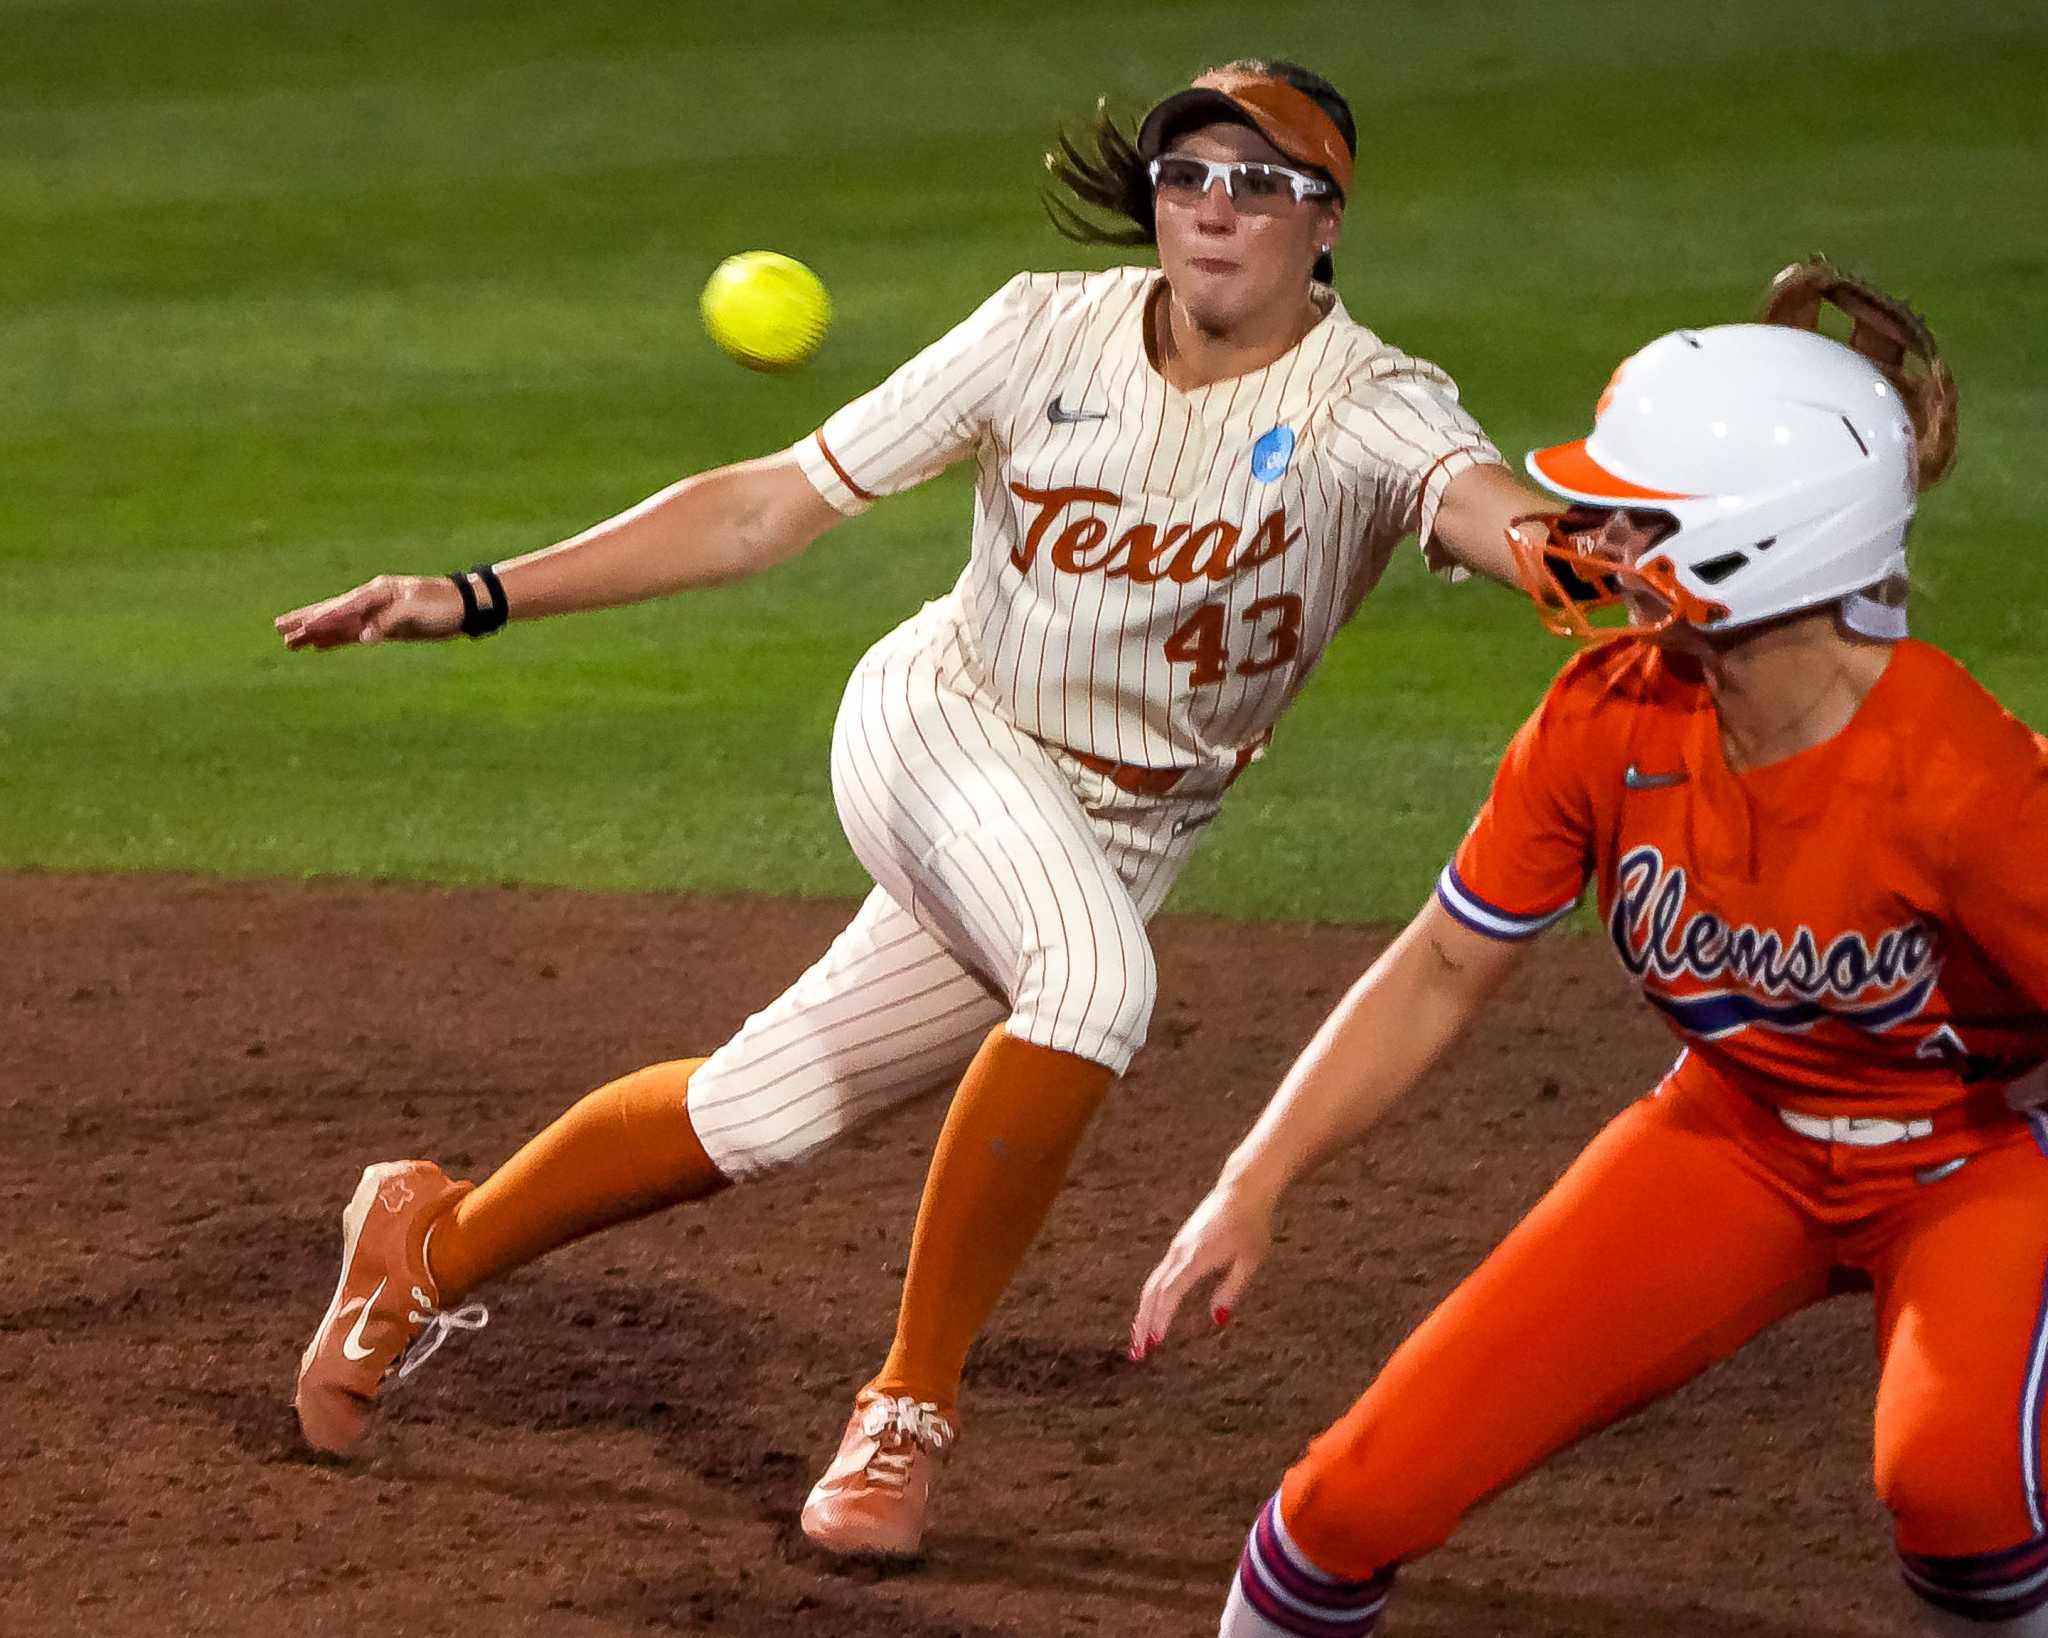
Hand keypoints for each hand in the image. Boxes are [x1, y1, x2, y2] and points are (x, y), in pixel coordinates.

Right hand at [275, 575, 465, 650]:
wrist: (466, 606)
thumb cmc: (443, 606)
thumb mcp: (417, 612)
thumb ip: (388, 622)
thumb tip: (363, 637)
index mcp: (378, 593)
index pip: (343, 608)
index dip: (321, 619)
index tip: (299, 628)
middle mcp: (372, 601)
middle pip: (332, 612)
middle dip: (307, 621)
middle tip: (278, 628)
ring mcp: (377, 614)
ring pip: (339, 625)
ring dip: (316, 633)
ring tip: (290, 641)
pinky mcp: (385, 628)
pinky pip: (353, 634)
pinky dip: (336, 639)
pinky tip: (321, 645)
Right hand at [1129, 1181, 1274, 1361]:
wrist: (1242, 1190)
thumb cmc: (1251, 1225)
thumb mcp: (1250, 1260)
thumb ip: (1231, 1289)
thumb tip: (1217, 1319)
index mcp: (1196, 1257)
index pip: (1171, 1292)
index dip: (1161, 1318)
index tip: (1155, 1342)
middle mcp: (1180, 1252)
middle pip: (1153, 1291)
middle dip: (1143, 1322)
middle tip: (1138, 1353)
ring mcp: (1177, 1247)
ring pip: (1152, 1283)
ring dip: (1143, 1312)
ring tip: (1139, 1339)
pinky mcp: (1179, 1245)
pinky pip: (1159, 1275)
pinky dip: (1151, 1297)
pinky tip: (1153, 1311)